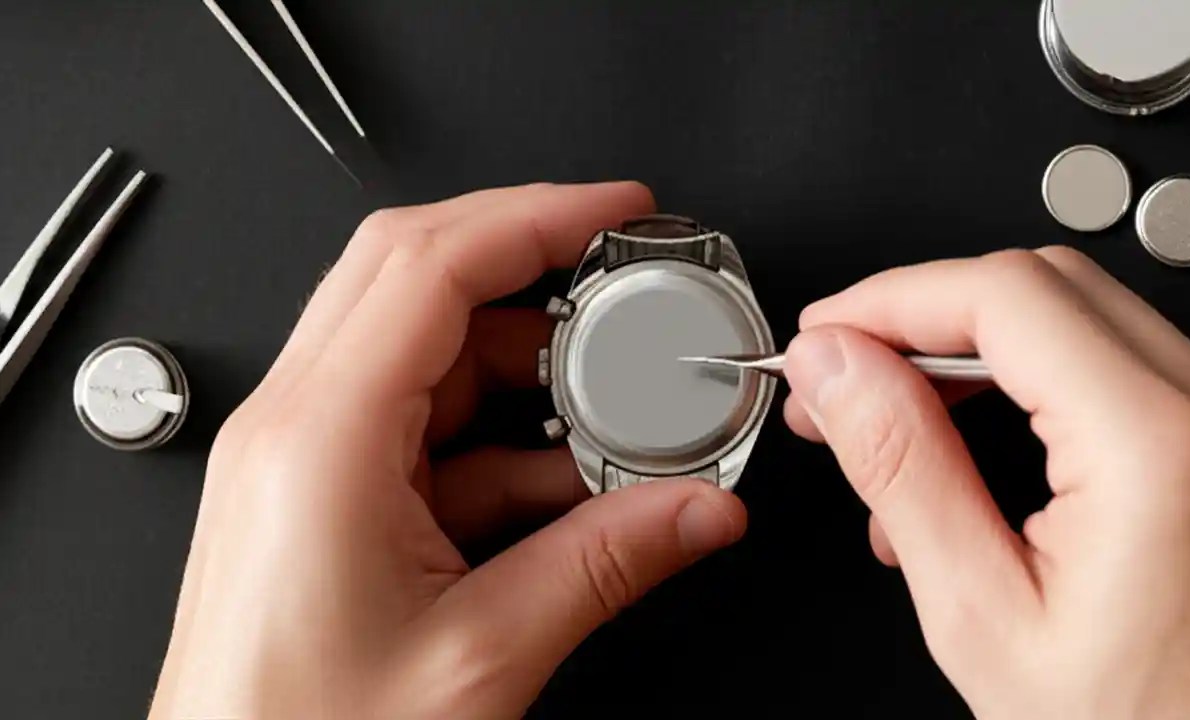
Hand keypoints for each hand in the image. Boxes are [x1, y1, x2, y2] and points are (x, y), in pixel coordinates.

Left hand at [147, 183, 745, 718]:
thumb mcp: (480, 659)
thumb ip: (605, 566)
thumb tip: (699, 509)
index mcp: (319, 442)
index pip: (431, 266)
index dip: (535, 218)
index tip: (616, 212)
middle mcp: (294, 430)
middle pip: (414, 279)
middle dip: (528, 264)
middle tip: (619, 275)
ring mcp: (301, 459)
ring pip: (423, 353)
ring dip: (522, 368)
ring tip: (612, 413)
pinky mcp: (318, 497)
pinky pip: (418, 426)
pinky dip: (497, 439)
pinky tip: (565, 486)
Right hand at [783, 248, 1189, 718]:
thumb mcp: (981, 614)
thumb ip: (902, 468)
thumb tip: (838, 369)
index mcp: (1161, 450)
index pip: (1005, 295)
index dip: (891, 300)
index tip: (823, 335)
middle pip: (1042, 289)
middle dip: (921, 320)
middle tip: (842, 378)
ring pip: (1078, 324)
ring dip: (968, 358)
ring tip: (890, 430)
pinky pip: (1117, 378)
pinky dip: (1026, 392)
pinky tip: (965, 456)